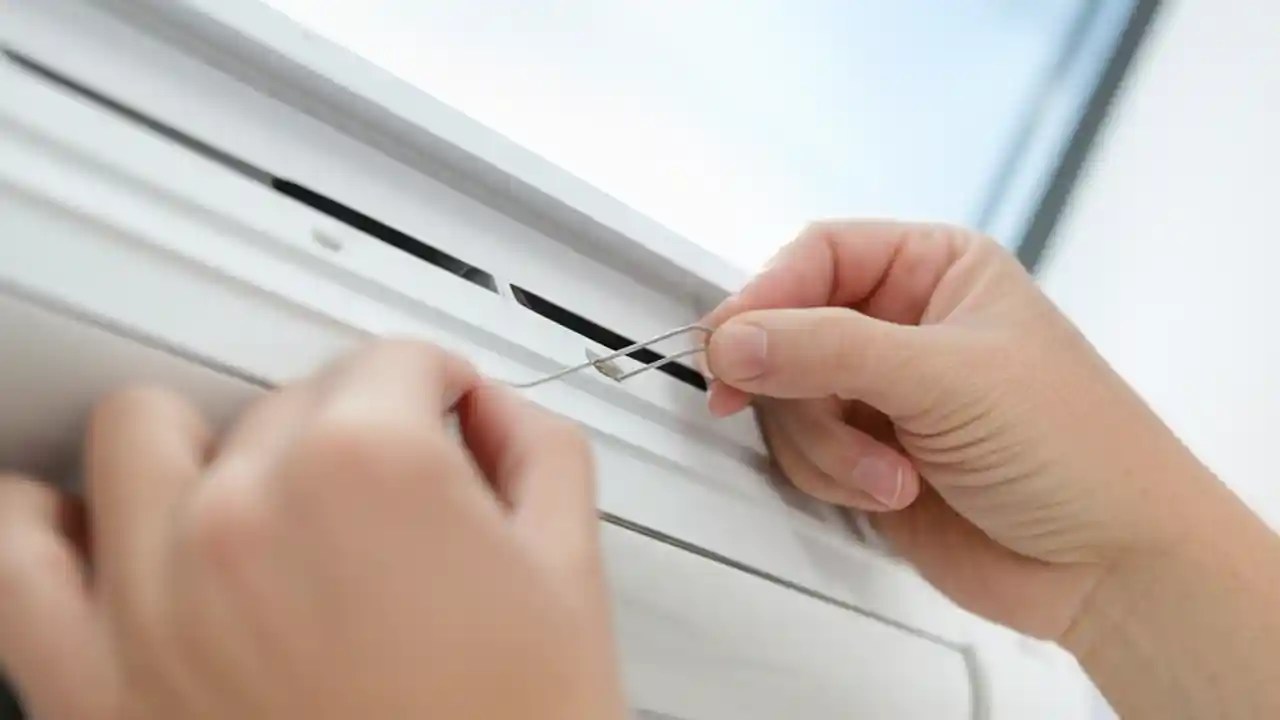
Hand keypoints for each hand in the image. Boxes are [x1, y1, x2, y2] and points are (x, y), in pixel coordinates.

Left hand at [0, 341, 624, 719]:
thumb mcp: (569, 575)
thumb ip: (541, 450)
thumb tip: (495, 415)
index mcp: (369, 470)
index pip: (396, 360)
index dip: (439, 389)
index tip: (441, 415)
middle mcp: (247, 515)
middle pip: (288, 395)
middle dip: (349, 429)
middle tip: (381, 498)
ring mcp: (157, 592)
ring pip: (143, 433)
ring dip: (203, 445)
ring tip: (250, 493)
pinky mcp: (94, 678)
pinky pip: (20, 553)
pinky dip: (53, 524)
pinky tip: (114, 536)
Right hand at [701, 221, 1222, 639]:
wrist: (1111, 567)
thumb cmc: (1073, 447)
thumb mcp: (945, 377)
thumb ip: (827, 351)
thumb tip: (731, 338)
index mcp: (935, 269)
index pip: (818, 256)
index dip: (766, 296)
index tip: (727, 345)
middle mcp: (904, 326)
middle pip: (788, 331)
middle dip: (801, 389)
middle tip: (807, 414)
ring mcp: (884, 396)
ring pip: (788, 400)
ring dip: (827, 447)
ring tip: (893, 474)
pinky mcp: (870, 459)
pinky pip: (803, 454)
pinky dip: (834, 479)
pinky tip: (895, 492)